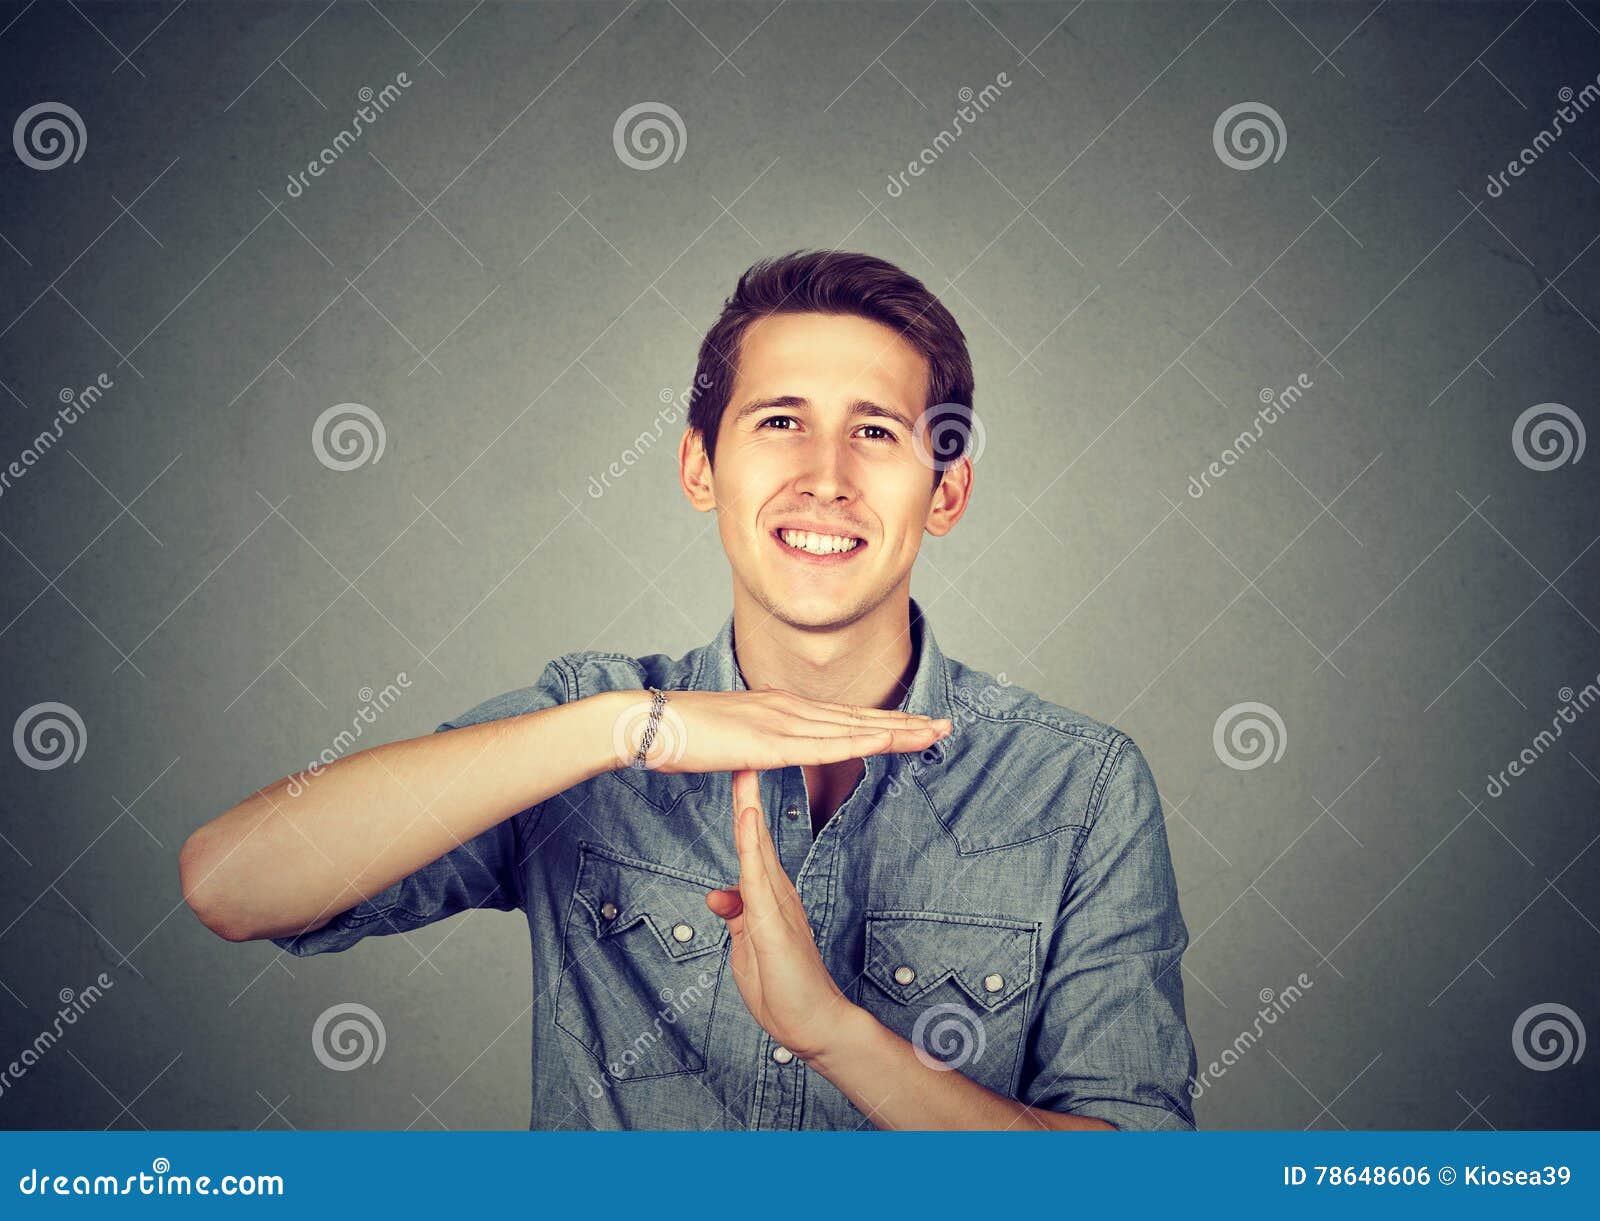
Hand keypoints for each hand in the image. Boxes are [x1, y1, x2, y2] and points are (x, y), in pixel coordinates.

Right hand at [606, 686, 950, 773]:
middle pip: (859, 717)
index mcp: (781, 708)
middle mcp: (789, 708)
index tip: (917, 725)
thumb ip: (754, 747)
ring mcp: (781, 721)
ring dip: (895, 731)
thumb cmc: (681, 735)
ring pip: (852, 727)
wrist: (649, 723)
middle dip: (905, 722)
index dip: (884, 721)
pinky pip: (823, 744)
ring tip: (933, 733)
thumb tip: (764, 755)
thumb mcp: (730, 741)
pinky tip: (886, 742)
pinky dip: (860, 742)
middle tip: (946, 725)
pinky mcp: (768, 741)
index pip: (844, 716)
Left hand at [704, 768, 859, 1060]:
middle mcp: (775, 890)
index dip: (742, 804)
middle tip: (739, 746)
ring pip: (757, 845)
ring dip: (748, 806)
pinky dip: (751, 844)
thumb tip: (718, 895)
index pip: (751, 840)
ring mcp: (776, 903)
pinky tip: (748, 816)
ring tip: (743, 765)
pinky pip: (758, 876)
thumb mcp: (747, 947)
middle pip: (756, 832)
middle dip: (747, 790)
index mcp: (768, 894)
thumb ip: (735, 917)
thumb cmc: (783, 989)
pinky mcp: (773, 922)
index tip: (734, 768)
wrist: (815, 1024)